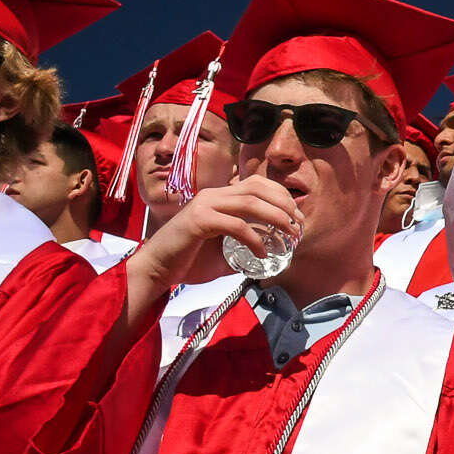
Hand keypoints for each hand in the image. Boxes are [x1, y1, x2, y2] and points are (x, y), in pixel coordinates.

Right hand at [128, 175, 299, 291]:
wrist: (156, 269)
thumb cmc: (188, 261)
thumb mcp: (224, 251)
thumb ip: (244, 247)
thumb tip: (270, 255)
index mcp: (218, 197)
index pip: (257, 183)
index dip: (281, 195)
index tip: (296, 216)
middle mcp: (212, 195)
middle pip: (258, 187)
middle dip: (284, 204)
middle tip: (298, 226)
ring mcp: (204, 205)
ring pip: (250, 202)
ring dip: (276, 218)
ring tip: (289, 236)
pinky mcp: (198, 221)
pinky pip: (236, 225)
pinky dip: (254, 239)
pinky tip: (262, 253)